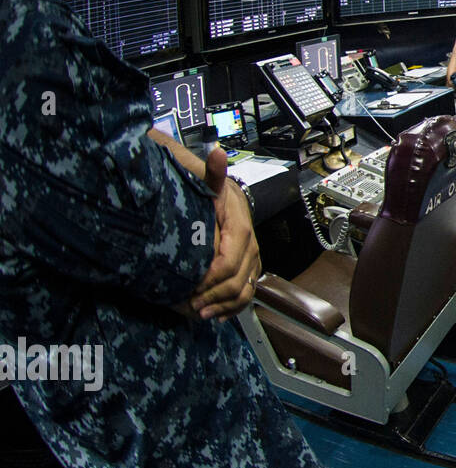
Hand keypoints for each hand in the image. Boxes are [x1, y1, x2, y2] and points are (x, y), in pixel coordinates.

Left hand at [190, 148, 260, 320]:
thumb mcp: (212, 183)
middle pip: (238, 281)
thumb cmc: (216, 194)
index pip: (229, 261)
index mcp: (242, 230)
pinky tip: (217, 314)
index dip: (211, 278)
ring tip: (200, 313)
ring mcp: (252, 260)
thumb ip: (213, 173)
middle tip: (189, 306)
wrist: (230, 199)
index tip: (190, 287)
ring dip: (223, 306)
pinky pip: (247, 293)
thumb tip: (216, 153)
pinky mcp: (249, 269)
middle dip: (214, 296)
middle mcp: (251, 248)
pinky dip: (232, 307)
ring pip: (245, 291)